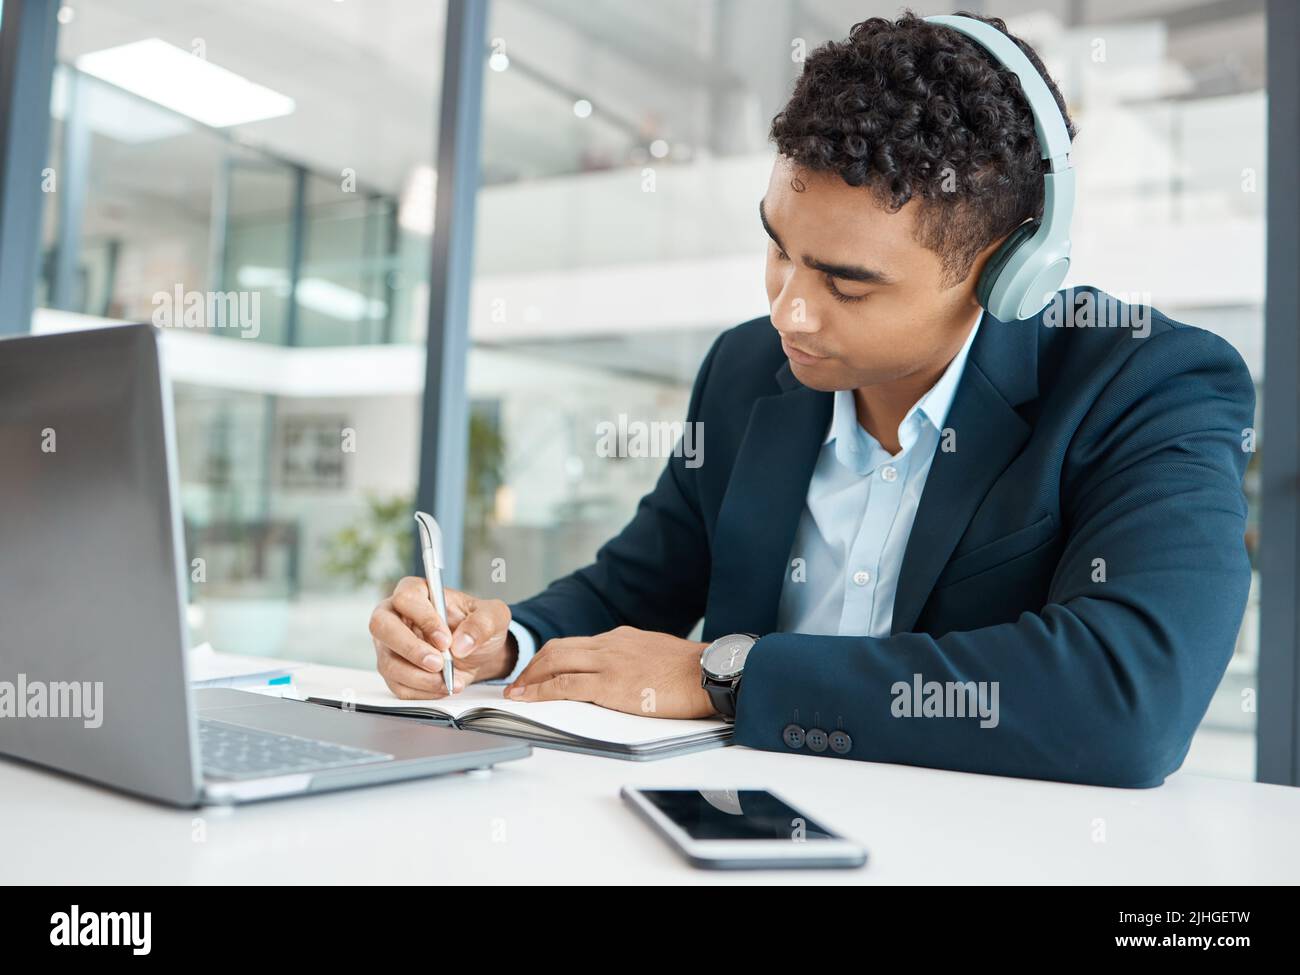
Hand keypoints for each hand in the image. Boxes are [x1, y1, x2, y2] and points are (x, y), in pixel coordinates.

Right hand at [369, 576, 515, 698]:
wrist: (477, 653)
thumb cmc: (478, 626)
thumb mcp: (493, 617)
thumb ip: (482, 623)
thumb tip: (462, 643)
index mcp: (416, 592)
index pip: (406, 598)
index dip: (424, 620)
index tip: (446, 640)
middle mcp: (395, 615)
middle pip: (381, 626)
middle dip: (410, 649)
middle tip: (438, 664)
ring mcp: (389, 644)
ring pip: (388, 662)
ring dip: (419, 677)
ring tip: (448, 681)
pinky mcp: (393, 670)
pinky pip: (397, 685)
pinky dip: (421, 691)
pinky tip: (441, 687)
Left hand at [504, 625, 715, 718]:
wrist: (709, 672)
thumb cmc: (691, 671)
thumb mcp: (656, 655)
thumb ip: (634, 660)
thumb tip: (622, 676)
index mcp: (621, 638)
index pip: (575, 644)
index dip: (550, 658)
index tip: (538, 671)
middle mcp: (610, 644)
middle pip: (558, 649)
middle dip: (532, 667)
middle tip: (518, 685)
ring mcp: (609, 663)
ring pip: (555, 662)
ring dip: (529, 679)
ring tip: (516, 694)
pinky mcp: (611, 685)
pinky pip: (566, 685)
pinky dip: (541, 691)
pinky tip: (528, 699)